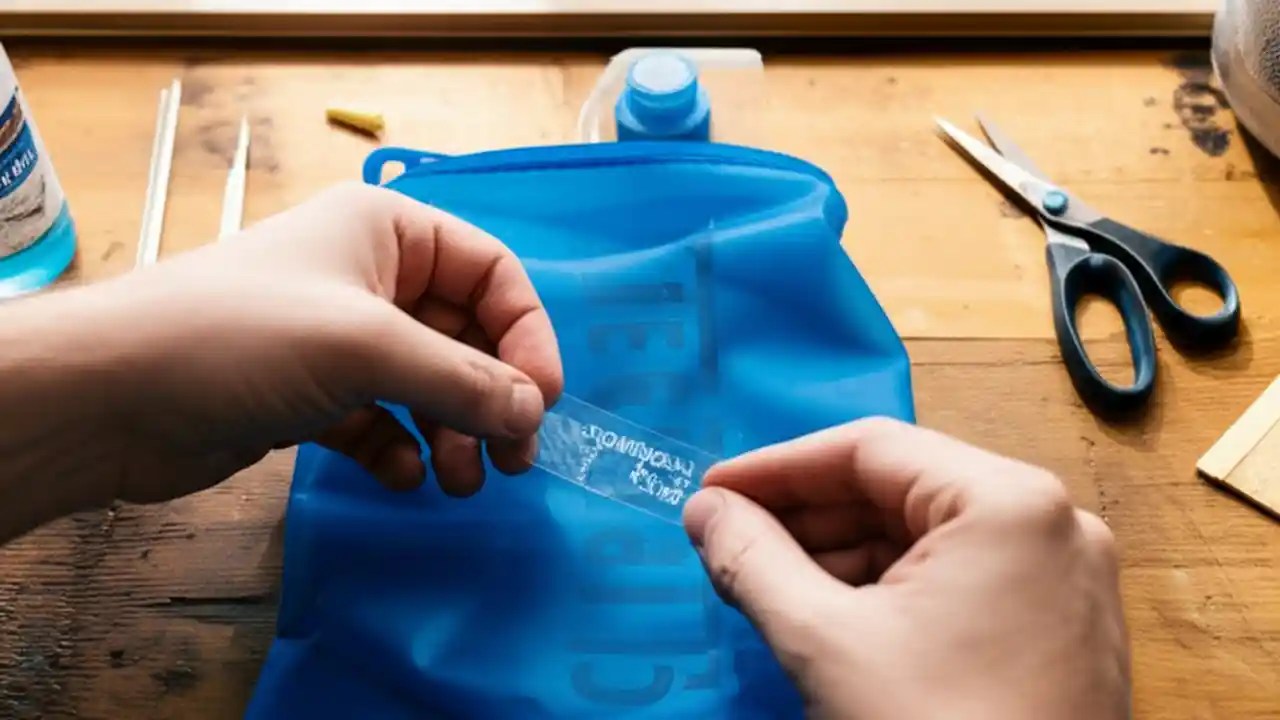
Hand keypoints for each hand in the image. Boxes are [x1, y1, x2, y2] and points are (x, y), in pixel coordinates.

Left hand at [11, 182, 561, 511]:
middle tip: (510, 462)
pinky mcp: (311, 393)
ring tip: (460, 481)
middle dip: (491, 397)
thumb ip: (462, 380)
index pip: (491, 274)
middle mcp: (370, 276)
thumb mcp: (365, 347)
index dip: (526, 336)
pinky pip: (382, 418)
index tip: (542, 402)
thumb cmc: (243, 339)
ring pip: (427, 382)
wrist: (110, 397)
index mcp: (388, 231)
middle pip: (465, 335)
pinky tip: (400, 477)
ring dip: (453, 431)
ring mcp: (339, 337)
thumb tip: (533, 414)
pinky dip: (400, 448)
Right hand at [682, 418, 1128, 719]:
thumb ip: (752, 559)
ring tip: (769, 584)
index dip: (778, 467)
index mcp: (1009, 504)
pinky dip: (890, 592)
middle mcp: (1052, 524)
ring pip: (929, 539)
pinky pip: (961, 582)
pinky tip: (831, 616)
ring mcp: (1065, 580)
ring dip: (842, 555)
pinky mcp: (1062, 631)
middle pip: (901, 490)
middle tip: (731, 540)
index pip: (871, 448)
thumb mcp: (823, 641)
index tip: (712, 492)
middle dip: (808, 516)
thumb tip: (705, 511)